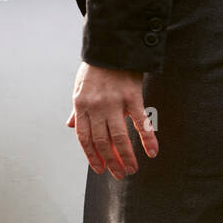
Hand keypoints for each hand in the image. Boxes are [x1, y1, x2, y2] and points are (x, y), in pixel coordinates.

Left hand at [66, 62, 157, 178]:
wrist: (112, 47)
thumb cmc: (95, 69)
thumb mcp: (79, 87)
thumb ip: (77, 110)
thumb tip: (70, 126)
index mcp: (80, 105)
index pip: (84, 137)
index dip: (91, 155)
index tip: (100, 169)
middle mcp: (95, 107)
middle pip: (101, 141)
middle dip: (110, 161)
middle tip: (118, 174)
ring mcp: (114, 103)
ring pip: (119, 137)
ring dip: (126, 157)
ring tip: (131, 170)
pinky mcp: (133, 97)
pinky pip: (141, 122)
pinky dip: (148, 139)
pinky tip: (153, 152)